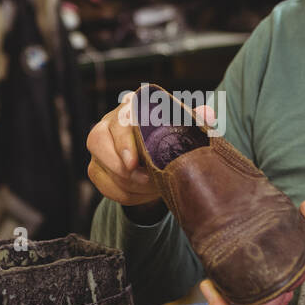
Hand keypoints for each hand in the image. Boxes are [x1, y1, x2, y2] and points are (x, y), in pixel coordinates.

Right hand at [86, 92, 214, 209]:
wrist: (158, 152)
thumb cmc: (169, 133)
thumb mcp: (183, 126)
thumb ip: (194, 119)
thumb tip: (208, 114)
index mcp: (130, 108)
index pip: (118, 122)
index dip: (123, 143)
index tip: (133, 163)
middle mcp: (108, 123)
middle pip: (97, 142)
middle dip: (121, 168)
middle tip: (148, 182)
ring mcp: (99, 148)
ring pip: (99, 169)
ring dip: (128, 186)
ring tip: (153, 188)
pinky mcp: (96, 169)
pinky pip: (105, 187)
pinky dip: (125, 196)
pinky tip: (144, 194)